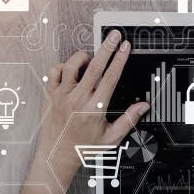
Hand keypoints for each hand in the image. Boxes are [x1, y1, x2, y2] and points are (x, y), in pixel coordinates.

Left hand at [35, 29, 149, 185]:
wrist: (56, 157)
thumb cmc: (82, 148)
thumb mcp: (110, 138)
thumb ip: (128, 120)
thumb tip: (143, 106)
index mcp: (94, 109)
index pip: (110, 77)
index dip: (119, 60)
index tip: (125, 48)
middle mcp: (77, 100)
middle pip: (94, 66)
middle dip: (106, 48)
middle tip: (114, 35)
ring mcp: (61, 96)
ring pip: (72, 66)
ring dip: (83, 56)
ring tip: (91, 55)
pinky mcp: (50, 96)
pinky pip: (54, 72)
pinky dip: (62, 66)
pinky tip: (71, 69)